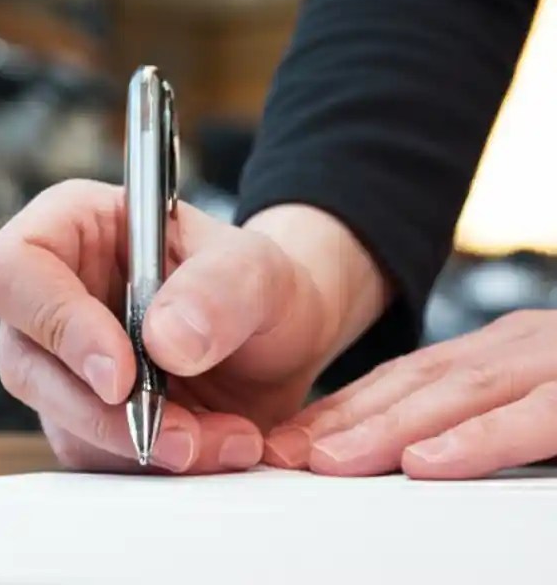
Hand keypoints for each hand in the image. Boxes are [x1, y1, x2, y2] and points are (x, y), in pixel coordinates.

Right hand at [0, 180, 381, 474]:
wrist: (280, 342)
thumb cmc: (255, 283)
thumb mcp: (259, 268)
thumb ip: (219, 290)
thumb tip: (164, 341)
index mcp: (71, 227)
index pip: (14, 269)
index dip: (56, 323)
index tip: (123, 371)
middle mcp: (50, 293)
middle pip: (23, 361)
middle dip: (102, 411)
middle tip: (179, 430)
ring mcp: (59, 360)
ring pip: (57, 418)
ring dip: (136, 443)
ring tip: (219, 438)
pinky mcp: (80, 415)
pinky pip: (91, 453)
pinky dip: (149, 463)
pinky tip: (206, 446)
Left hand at [265, 309, 556, 478]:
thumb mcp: (534, 401)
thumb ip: (481, 418)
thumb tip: (405, 461)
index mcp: (500, 352)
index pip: (403, 381)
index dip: (339, 411)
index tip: (285, 444)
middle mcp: (520, 349)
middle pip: (414, 384)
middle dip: (341, 422)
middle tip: (281, 454)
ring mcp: (553, 364)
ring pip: (457, 394)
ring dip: (385, 428)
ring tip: (326, 460)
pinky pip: (530, 417)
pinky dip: (473, 440)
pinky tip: (424, 462)